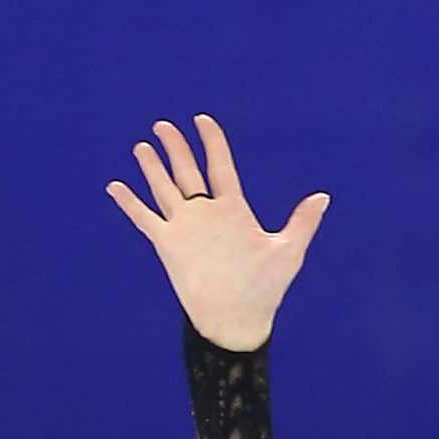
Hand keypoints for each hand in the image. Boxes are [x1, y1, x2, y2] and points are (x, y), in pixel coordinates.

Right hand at [106, 113, 330, 350]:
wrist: (238, 318)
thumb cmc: (266, 288)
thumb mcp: (288, 251)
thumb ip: (302, 222)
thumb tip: (323, 197)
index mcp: (235, 210)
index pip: (220, 167)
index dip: (212, 142)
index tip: (203, 120)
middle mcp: (207, 214)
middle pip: (187, 171)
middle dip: (176, 148)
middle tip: (163, 125)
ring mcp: (186, 228)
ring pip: (165, 189)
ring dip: (152, 168)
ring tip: (142, 146)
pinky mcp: (168, 244)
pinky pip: (144, 218)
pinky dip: (130, 203)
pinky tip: (115, 186)